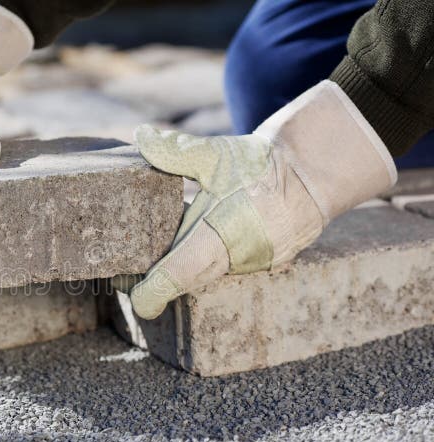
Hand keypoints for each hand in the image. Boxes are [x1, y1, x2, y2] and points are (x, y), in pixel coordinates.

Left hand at [125, 81, 396, 319]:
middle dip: (159, 285)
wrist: (314, 173)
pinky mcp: (263, 265)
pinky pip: (225, 270)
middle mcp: (243, 256)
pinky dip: (204, 265)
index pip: (184, 270)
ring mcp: (256, 264)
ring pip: (207, 276)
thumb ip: (177, 151)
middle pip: (190, 280)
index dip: (157, 289)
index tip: (137, 302)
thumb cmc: (260, 164)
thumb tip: (142, 136)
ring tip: (150, 269)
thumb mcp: (217, 154)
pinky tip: (185, 254)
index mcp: (228, 231)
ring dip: (181, 272)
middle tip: (130, 286)